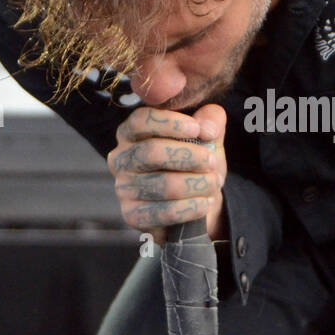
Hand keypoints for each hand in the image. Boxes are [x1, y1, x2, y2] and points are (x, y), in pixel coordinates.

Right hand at [107, 105, 227, 243]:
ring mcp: (123, 188)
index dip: (171, 123)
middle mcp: (120, 158)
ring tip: (213, 183)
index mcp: (131, 133)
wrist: (192, 202)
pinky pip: (165, 212)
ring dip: (196, 183)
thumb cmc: (193, 162)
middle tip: (212, 161)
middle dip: (190, 156)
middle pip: (152, 152)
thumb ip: (211, 120)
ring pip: (163, 184)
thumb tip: (209, 128)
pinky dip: (191, 207)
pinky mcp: (132, 215)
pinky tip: (204, 203)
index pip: (141, 120)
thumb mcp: (206, 136)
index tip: (198, 130)